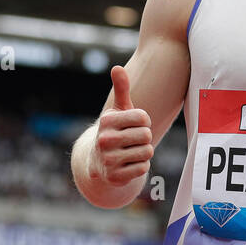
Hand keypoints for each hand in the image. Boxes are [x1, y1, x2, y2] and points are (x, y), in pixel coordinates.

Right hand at [94, 66, 153, 185]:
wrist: (98, 162)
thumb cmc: (115, 131)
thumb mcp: (118, 110)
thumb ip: (121, 89)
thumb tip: (116, 68)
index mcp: (107, 120)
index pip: (143, 117)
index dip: (144, 121)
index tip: (134, 125)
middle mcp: (104, 140)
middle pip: (146, 135)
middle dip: (144, 138)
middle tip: (133, 140)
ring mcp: (108, 159)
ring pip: (147, 152)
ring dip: (143, 153)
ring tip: (130, 152)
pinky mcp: (115, 176)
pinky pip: (143, 168)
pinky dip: (140, 166)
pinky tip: (128, 164)